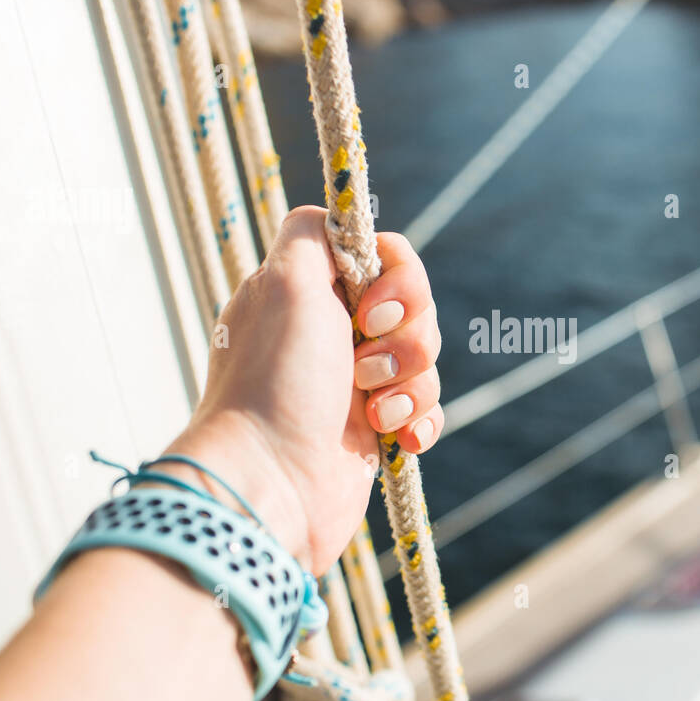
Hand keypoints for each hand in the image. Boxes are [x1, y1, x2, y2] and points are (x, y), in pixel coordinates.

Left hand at [163, 207, 442, 574]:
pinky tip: (396, 438)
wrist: (272, 483)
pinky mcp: (376, 430)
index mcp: (311, 293)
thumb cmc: (274, 382)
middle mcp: (333, 333)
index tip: (369, 311)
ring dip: (410, 384)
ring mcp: (356, 384)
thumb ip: (313, 232)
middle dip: (407, 339)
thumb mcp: (284, 281)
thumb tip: (340, 216)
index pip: (385, 256)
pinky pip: (427, 409)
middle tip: (362, 368)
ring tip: (372, 413)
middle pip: (417, 308)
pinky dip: (419, 420)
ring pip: (427, 360)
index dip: (397, 281)